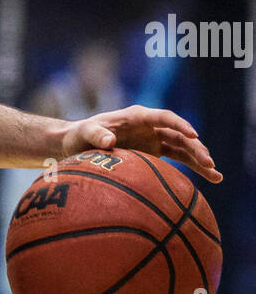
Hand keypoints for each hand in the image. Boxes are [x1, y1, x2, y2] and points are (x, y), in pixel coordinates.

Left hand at [59, 106, 221, 182]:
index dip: (180, 125)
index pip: (164, 117)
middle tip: (209, 163)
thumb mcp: (84, 133)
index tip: (194, 135)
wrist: (76, 144)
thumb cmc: (79, 135)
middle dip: (196, 148)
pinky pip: (177, 158)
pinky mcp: (154, 153)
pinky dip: (192, 166)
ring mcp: (153, 139)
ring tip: (216, 174)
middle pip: (179, 134)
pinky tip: (210, 176)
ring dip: (200, 159)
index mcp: (136, 116)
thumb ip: (96, 135)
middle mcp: (149, 126)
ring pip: (183, 147)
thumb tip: (111, 143)